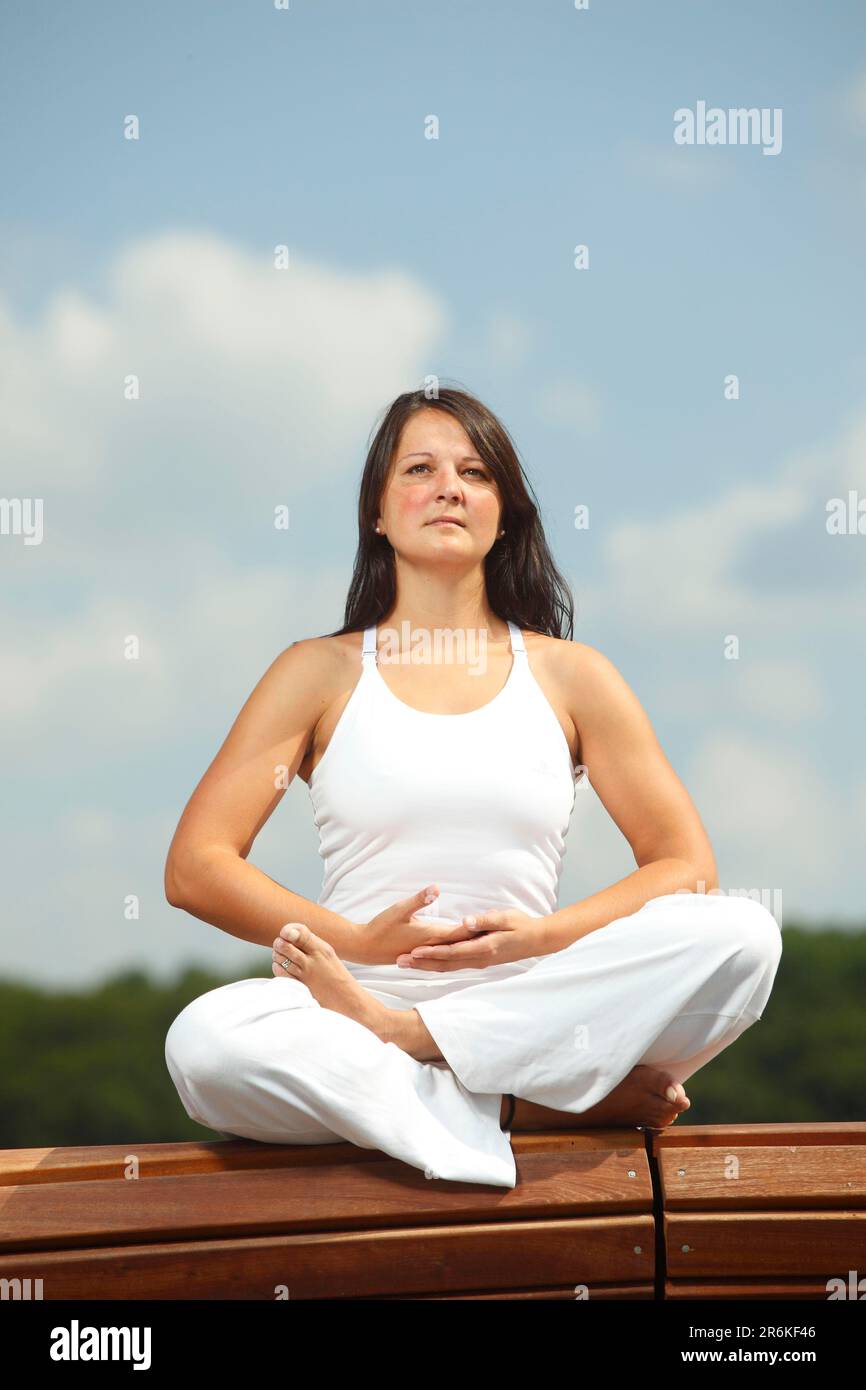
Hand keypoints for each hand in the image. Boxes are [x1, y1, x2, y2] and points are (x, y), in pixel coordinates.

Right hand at [340, 884, 493, 967]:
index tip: (496, 922)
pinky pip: (446, 955)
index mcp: (431, 935)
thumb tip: (436, 888)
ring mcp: (428, 952)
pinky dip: (459, 952)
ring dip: (471, 946)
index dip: (478, 927)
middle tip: (502, 933)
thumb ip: (419, 899)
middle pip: (463, 943)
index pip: (461, 932)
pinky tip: (465, 951)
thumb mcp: (399, 909)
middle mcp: (432, 946)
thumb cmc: (381, 927)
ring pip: (455, 951)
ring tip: (490, 942)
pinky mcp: (423, 955)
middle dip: (480, 938)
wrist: (364, 947)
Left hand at [395, 908, 548, 971]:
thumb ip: (485, 920)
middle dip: (421, 963)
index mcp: (483, 947)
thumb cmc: (522, 925)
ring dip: (426, 965)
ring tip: (406, 963)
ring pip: (447, 967)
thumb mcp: (506, 918)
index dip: (432, 952)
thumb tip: (466, 922)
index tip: (413, 951)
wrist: (537, 940)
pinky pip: (454, 965)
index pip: (452, 952)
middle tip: (399, 962)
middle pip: (444, 964)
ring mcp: (478, 962)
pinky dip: (438, 965)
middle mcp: (478, 959)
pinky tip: (427, 963)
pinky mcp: (479, 960)